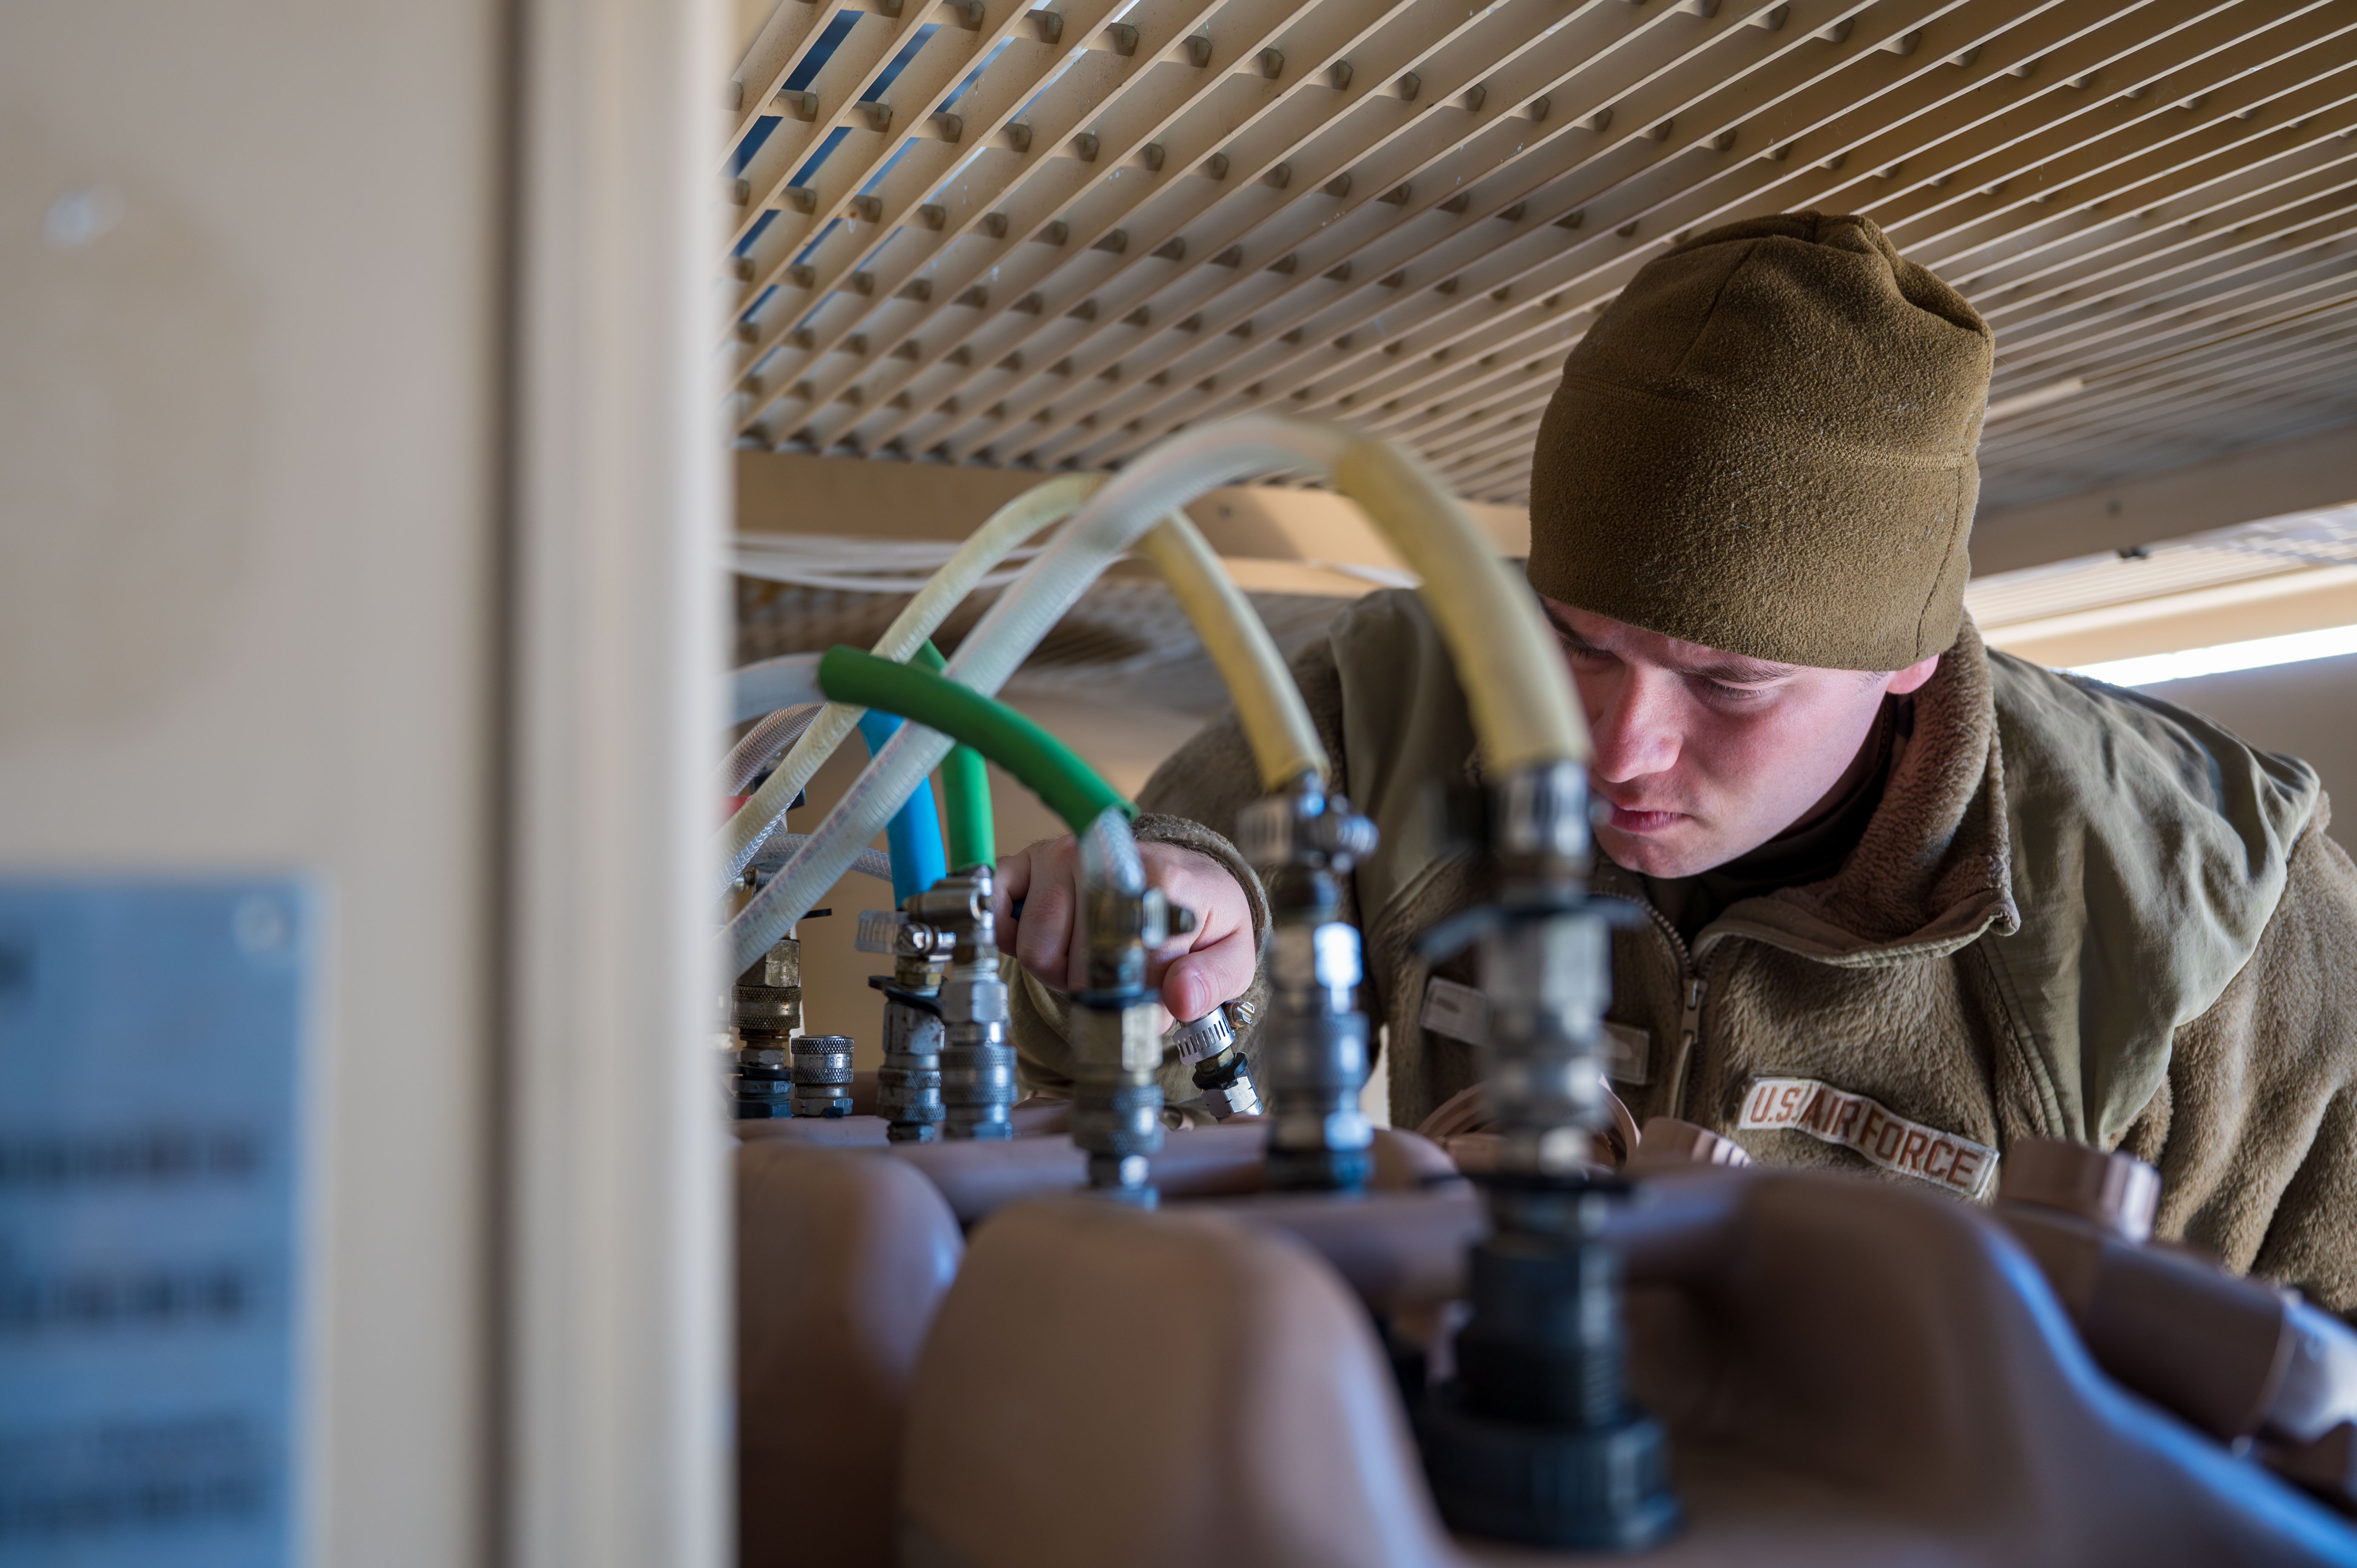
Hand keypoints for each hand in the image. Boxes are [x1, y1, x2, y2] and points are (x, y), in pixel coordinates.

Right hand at [994, 837, 1255, 1023]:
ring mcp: (1058, 855)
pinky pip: (996, 915)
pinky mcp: (1026, 861)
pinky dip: (1010, 939)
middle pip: (1072, 964)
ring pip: (1034, 950)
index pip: (1126, 966)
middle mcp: (1101, 858)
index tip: (1153, 999)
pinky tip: (1047, 938)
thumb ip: (1211, 980)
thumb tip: (1180, 1000)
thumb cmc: (1203, 917)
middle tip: (1119, 979)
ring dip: (1057, 971)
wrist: (1184, 874)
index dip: (1136, 999)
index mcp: (1160, 879)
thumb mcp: (1231, 954)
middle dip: (1094, 990)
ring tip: (1088, 959)